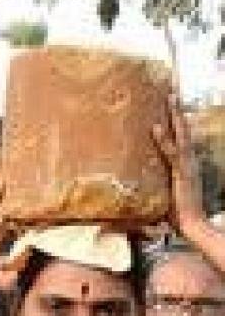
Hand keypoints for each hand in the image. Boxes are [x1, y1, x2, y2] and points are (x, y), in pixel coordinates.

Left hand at [153, 91, 206, 235]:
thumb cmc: (175, 215)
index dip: (177, 122)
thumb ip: (148, 191)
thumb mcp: (160, 198)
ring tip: (169, 98)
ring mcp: (187, 165)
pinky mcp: (181, 173)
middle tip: (171, 91)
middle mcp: (188, 161)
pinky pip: (172, 152)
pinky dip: (164, 139)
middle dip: (178, 111)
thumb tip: (124, 199)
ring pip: (181, 135)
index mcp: (185, 165)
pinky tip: (156, 127)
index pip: (181, 138)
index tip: (171, 105)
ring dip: (175, 116)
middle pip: (184, 130)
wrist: (191, 224)